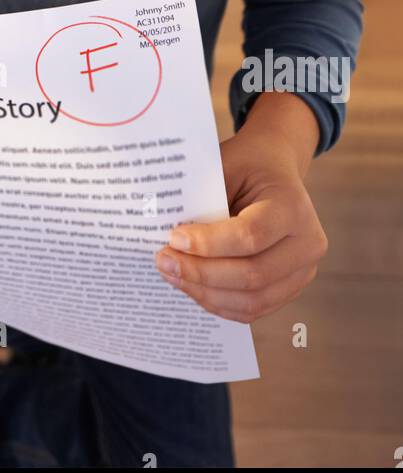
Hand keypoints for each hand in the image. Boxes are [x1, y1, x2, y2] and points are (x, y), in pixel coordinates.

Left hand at [153, 126, 327, 321]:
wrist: (274, 167)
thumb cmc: (245, 164)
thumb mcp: (225, 166)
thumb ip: (203, 201)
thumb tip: (169, 240)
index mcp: (293, 205)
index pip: (251, 235)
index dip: (209, 244)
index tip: (174, 239)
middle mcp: (307, 242)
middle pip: (253, 274)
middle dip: (202, 273)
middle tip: (164, 261)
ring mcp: (304, 270)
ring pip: (253, 300)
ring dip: (206, 293)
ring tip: (172, 275)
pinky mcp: (291, 287)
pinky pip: (254, 308)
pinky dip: (219, 303)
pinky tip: (192, 286)